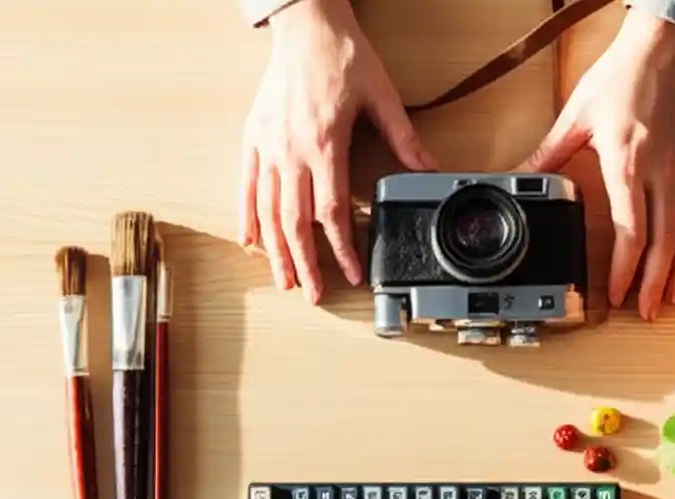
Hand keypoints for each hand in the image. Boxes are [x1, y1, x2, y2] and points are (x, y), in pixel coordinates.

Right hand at [240, 0, 436, 302]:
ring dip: (276, 251)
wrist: (305, 27)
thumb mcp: (382, 96)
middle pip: (295, 222)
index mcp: (324, 144)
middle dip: (305, 264)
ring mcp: (267, 147)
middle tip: (314, 295)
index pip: (331, 212)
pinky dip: (246, 216)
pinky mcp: (253, 139)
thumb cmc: (342, 57)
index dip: (342, 248)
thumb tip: (428, 168)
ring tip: (285, 280)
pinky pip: (246, 186)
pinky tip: (250, 242)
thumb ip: (404, 138)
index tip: (352, 273)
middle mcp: (291, 151)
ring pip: (268, 211)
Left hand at [518, 10, 674, 319]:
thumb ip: (548, 154)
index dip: (626, 269)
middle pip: (664, 242)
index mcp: (627, 164)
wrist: (658, 53)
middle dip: (654, 283)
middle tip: (645, 312)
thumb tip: (519, 175)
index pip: (631, 230)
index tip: (618, 294)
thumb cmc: (618, 81)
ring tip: (669, 298)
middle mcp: (661, 172)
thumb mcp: (575, 116)